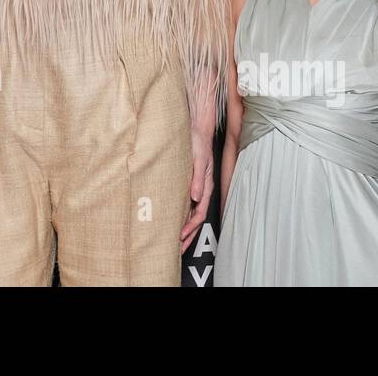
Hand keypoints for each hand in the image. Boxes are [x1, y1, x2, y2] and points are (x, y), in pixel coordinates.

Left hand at [180, 125, 214, 252]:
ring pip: (191, 213)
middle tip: (177, 249)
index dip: (189, 228)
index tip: (179, 238)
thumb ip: (197, 179)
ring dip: (184, 228)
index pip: (199, 213)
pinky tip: (172, 219)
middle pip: (196, 218)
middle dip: (188, 235)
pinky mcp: (189, 182)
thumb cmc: (198, 142)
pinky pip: (186, 204)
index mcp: (205, 186)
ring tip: (175, 241)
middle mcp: (201, 189)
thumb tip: (195, 197)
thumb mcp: (198, 159)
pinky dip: (181, 215)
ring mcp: (196, 187)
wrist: (196, 129)